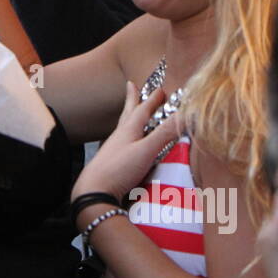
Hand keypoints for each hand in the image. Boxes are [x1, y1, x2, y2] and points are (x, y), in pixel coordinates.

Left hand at [71, 81, 180, 208]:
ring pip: (123, 127)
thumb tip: (184, 114)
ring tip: (131, 112)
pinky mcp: (111, 163)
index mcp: (128, 130)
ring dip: (129, 117)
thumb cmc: (118, 169)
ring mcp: (113, 149)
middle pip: (128, 114)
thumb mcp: (146, 150)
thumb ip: (164, 134)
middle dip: (133, 100)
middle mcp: (119, 136)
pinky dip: (127, 137)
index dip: (152, 100)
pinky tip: (127, 143)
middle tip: (131, 86)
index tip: (160, 89)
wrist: (93, 191)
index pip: (142, 110)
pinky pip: (121, 143)